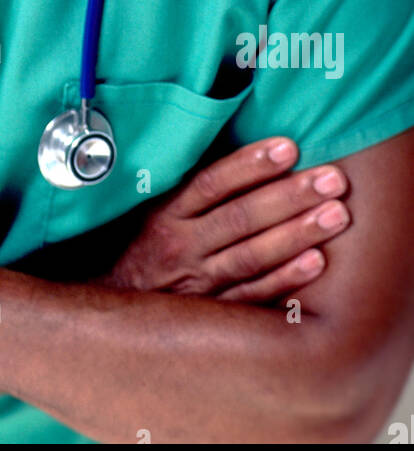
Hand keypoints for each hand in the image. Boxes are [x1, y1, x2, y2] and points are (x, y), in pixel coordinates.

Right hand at [95, 138, 350, 301]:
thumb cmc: (144, 245)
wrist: (116, 307)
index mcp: (165, 213)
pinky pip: (252, 296)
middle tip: (331, 179)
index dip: (250, 165)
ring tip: (335, 215)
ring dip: (296, 234)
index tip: (289, 148)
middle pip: (239, 218)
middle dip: (288, 197)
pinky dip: (285, 280)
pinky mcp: (211, 313)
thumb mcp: (153, 208)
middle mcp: (180, 246)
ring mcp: (196, 282)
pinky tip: (316, 262)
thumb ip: (191, 184)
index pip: (211, 184)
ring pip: (251, 256)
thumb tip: (235, 138)